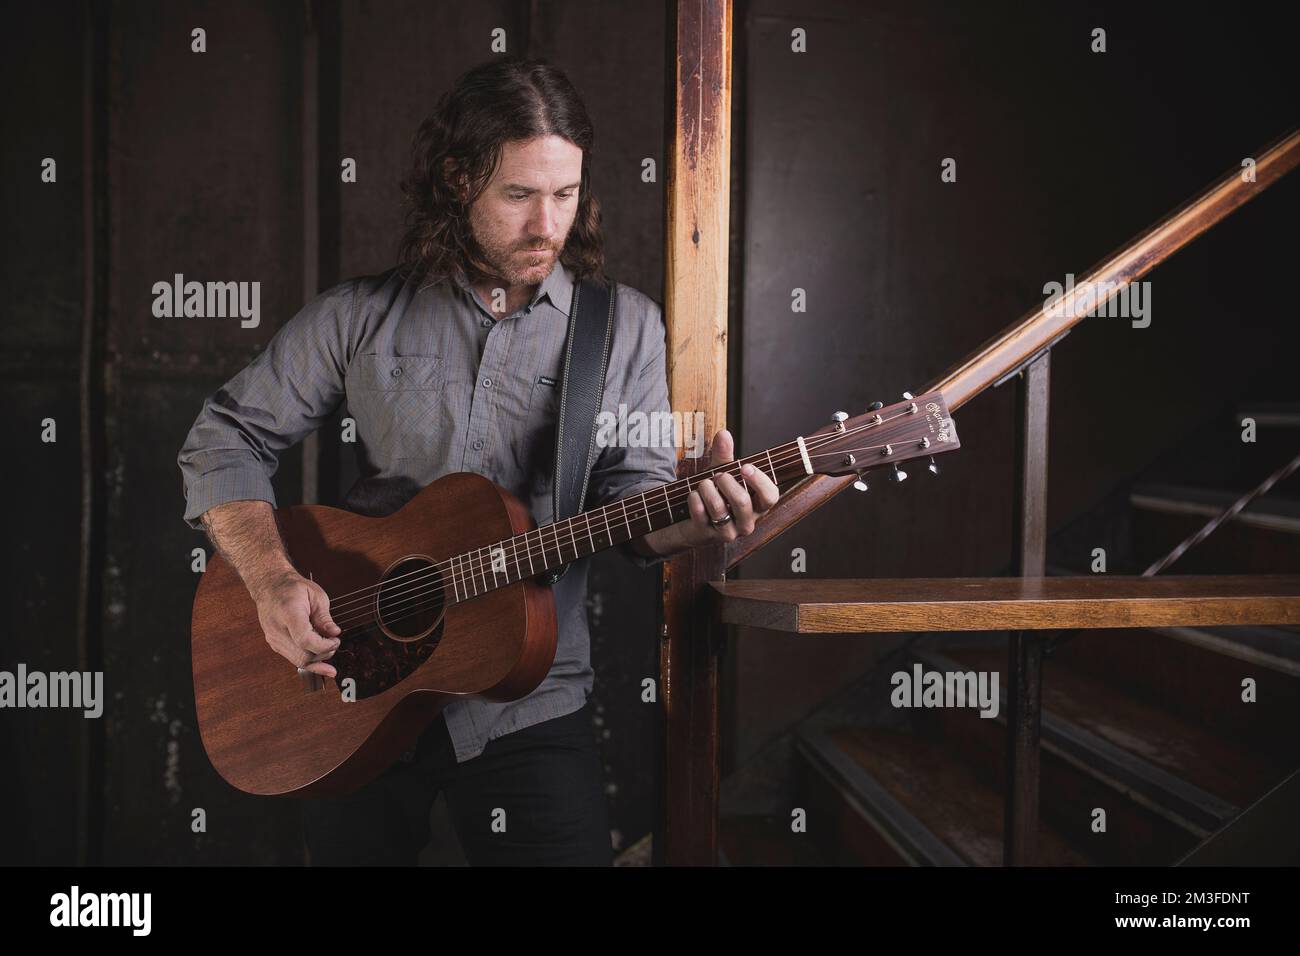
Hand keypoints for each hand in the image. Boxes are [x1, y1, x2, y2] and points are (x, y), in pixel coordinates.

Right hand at [250, 569, 341, 677]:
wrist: (270, 587)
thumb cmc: (292, 588)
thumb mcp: (315, 596)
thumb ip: (324, 617)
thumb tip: (335, 633)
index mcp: (288, 613)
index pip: (305, 640)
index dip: (324, 645)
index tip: (335, 640)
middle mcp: (277, 630)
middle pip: (303, 655)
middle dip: (324, 653)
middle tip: (334, 642)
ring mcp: (274, 639)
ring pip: (298, 661)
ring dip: (318, 659)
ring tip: (328, 646)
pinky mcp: (275, 644)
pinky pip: (293, 659)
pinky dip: (309, 661)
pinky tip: (321, 662)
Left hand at [683, 428, 779, 544]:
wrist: (692, 519)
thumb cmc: (715, 494)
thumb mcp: (721, 472)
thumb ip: (724, 455)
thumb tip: (724, 434)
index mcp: (757, 506)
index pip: (770, 497)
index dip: (760, 481)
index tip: (745, 467)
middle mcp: (747, 522)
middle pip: (742, 502)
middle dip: (726, 482)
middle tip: (718, 475)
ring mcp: (728, 532)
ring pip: (719, 508)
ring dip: (707, 489)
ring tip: (703, 483)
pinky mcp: (708, 536)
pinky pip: (700, 514)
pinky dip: (694, 499)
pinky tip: (693, 495)